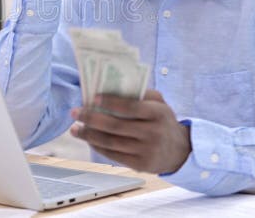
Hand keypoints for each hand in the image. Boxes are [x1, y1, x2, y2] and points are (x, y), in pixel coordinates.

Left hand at [70, 90, 191, 173]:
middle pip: (116, 126)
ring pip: (111, 142)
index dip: (110, 102)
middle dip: (91, 119)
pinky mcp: (140, 165)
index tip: (92, 98)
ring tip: (75, 129)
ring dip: (89, 135)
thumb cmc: (162, 121)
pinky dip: (97, 147)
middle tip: (75, 112)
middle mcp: (153, 133)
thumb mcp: (160, 104)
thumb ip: (141, 94)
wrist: (179, 151)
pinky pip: (113, 155)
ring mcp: (146, 151)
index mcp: (158, 114)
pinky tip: (88, 139)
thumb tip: (111, 88)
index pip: (131, 107)